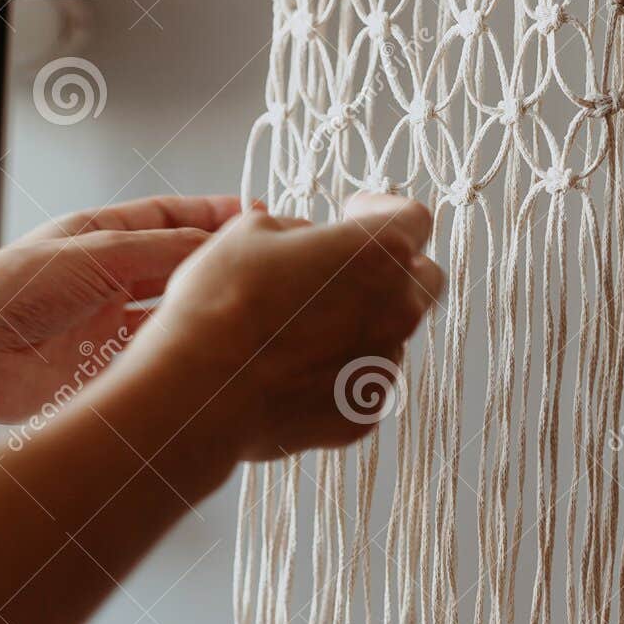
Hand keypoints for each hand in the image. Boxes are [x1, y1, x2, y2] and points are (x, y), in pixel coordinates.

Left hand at [0, 195, 241, 422]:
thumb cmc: (8, 289)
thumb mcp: (94, 253)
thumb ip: (159, 249)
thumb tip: (215, 242)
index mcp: (102, 237)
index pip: (171, 218)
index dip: (213, 214)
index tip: (255, 213)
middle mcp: (110, 278)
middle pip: (179, 264)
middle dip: (219, 260)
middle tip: (260, 260)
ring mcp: (110, 323)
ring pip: (175, 312)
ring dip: (205, 308)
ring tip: (242, 303)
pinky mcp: (108, 367)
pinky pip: (159, 357)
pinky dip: (184, 351)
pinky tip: (206, 345)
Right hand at [132, 193, 442, 461]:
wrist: (200, 389)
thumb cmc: (223, 302)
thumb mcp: (249, 233)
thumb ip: (296, 231)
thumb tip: (304, 243)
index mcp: (379, 252)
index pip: (414, 219)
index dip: (384, 210)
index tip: (355, 214)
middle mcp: (397, 310)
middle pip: (423, 279)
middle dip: (394, 269)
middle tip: (345, 269)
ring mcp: (384, 366)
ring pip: (390, 335)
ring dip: (360, 324)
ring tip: (300, 328)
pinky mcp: (363, 412)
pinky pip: (361, 382)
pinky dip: (337, 372)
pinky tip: (290, 370)